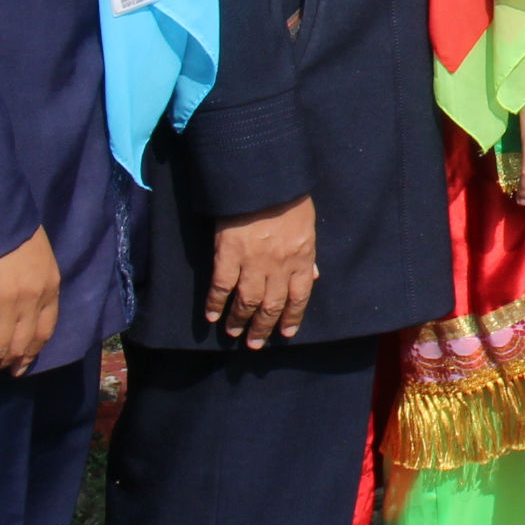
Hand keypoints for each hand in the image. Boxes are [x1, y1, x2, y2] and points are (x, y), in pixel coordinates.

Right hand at [0, 226, 59, 379]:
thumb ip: (29, 279)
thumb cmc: (7, 227)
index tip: (15, 368)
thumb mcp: (31, 254)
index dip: (29, 355)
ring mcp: (8, 303)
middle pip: (19, 347)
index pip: (45, 332)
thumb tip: (11, 302)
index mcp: (50, 287)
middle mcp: (33, 299)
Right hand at [205, 196, 317, 346]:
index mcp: (302, 258)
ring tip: (234, 333)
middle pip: (272, 305)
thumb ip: (308, 254)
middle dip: (263, 327)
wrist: (264, 180)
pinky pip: (222, 286)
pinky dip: (216, 303)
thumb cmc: (289, 198)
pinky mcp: (228, 255)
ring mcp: (253, 262)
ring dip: (240, 320)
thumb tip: (313, 276)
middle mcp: (279, 266)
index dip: (292, 317)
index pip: (299, 297)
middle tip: (254, 343)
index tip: (285, 333)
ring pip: (247, 301)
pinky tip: (212, 315)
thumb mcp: (308, 225)